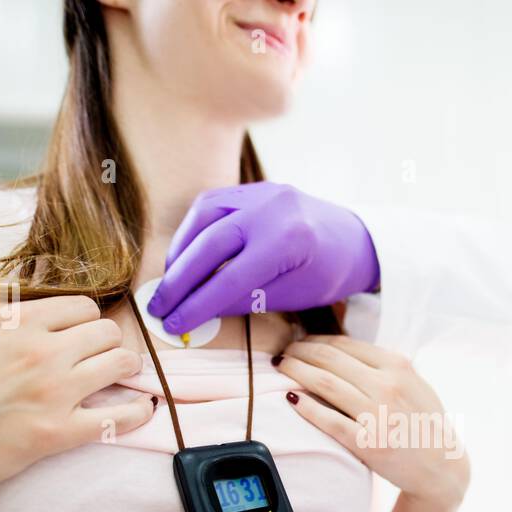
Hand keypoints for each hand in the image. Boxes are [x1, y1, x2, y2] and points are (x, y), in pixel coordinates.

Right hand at [0, 296, 154, 505]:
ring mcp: (53, 392)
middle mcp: (41, 351)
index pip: (82, 307)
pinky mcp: (58, 433)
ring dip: (126, 370)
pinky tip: (142, 410)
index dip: (86, 322)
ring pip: (121, 364)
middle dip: (108, 344)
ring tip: (120, 379)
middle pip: (108, 333)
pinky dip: (138, 412)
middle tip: (102, 360)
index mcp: (15, 323)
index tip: (83, 335)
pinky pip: (120, 417)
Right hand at [148, 183, 379, 334]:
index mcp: (288, 240)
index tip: (174, 325)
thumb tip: (196, 312)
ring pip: (204, 217)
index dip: (197, 304)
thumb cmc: (328, 273)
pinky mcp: (252, 187)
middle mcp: (271, 208)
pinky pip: (211, 205)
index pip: (230, 278)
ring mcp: (260, 191)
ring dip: (180, 251)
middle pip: (210, 244)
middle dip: (179, 280)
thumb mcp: (291, 296)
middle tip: (157, 308)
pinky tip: (183, 256)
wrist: (355, 238)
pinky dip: (192, 231)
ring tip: (169, 284)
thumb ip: (244, 300)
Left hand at [276, 335, 468, 510]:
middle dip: (300, 352)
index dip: (316, 341)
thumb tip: (348, 351)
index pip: (345, 344)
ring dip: (296, 371)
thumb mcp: (415, 384)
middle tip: (283, 353)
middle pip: (330, 359)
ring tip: (281, 368)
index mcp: (398, 366)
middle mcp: (387, 385)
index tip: (300, 343)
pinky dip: (306, 406)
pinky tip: (291, 398)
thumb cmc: (424, 424)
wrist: (441, 467)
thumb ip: (386, 367)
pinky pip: (329, 420)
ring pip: (324, 383)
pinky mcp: (368, 442)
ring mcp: (377, 414)